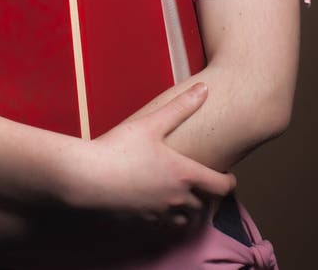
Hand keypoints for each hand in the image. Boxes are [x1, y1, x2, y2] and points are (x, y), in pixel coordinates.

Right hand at [70, 83, 235, 220]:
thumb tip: (203, 89)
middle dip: (206, 197)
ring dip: (187, 212)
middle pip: (203, 206)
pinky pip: (162, 227)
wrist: (88, 178)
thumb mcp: (151, 123)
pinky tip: (155, 207)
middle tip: (203, 185)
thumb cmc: (120, 148)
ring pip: (184, 220)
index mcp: (184, 175)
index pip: (220, 186)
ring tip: (182, 199)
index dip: (229, 182)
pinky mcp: (141, 224)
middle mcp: (176, 199)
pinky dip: (165, 219)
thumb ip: (180, 107)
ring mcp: (159, 214)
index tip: (229, 178)